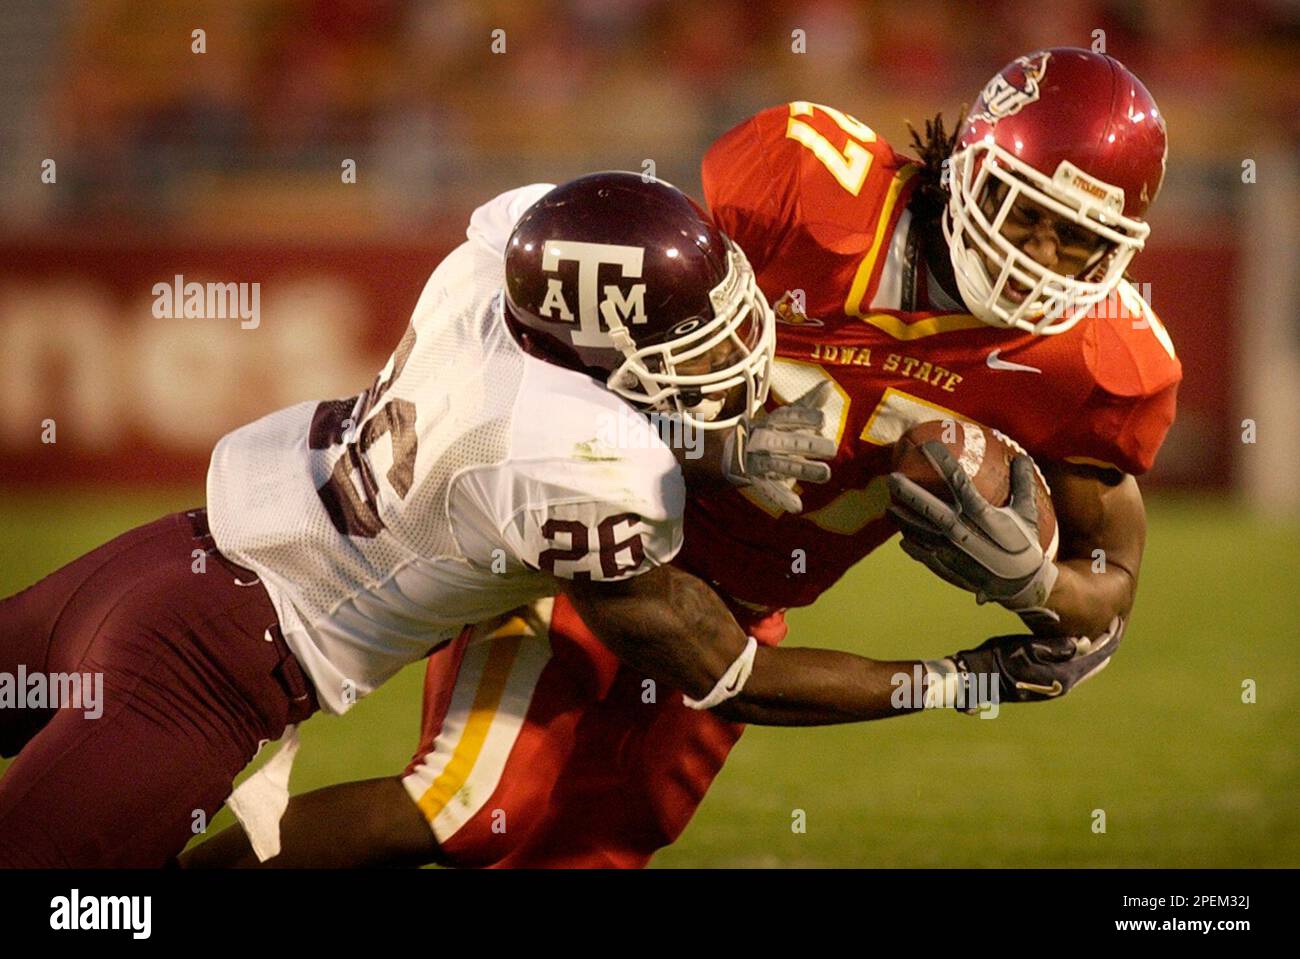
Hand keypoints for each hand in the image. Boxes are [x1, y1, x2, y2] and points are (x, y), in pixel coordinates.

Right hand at [724, 381, 836, 513]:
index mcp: (770, 421)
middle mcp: (762, 439)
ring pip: (778, 465)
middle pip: (782, 441)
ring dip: (801, 470)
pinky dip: (780, 497)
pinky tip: (797, 507)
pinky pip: (767, 488)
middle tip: (832, 448)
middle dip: (806, 444)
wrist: (736, 451)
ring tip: (825, 474)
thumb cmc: (772, 431)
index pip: (786, 417)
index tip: (823, 420)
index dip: (803, 417)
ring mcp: (757, 460)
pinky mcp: (755, 478)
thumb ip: (807, 404)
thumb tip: (828, 385)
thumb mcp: (787, 417)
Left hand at [887, 441, 1057, 617]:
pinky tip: (903, 536)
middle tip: (891, 477)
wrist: (1022, 585)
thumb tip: (1021, 456)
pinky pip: (922, 553)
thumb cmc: (1025, 545)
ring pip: (919, 531)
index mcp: (983, 515)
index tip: (927, 446)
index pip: (958, 481)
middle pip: (928, 508)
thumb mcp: (1027, 512)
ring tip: (890, 506)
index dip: (942, 461)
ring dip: (903, 518)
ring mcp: (951, 551)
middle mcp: (962, 531)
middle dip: (908, 491)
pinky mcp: (947, 567)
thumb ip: (1022, 484)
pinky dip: (911, 544)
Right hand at [950, 615, 1125, 707]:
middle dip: (1104, 643)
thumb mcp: (1028, 648)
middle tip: (1113, 623)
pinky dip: (1079, 656)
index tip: (1117, 619)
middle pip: (1094, 663)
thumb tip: (1084, 642)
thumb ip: (1057, 646)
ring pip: (1084, 667)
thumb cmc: (999, 659)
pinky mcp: (1045, 686)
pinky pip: (1071, 669)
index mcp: (1063, 677)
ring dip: (1092, 650)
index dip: (1108, 637)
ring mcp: (1054, 688)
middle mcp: (1063, 685)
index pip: (1096, 656)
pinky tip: (1076, 645)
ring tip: (1099, 631)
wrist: (976, 679)